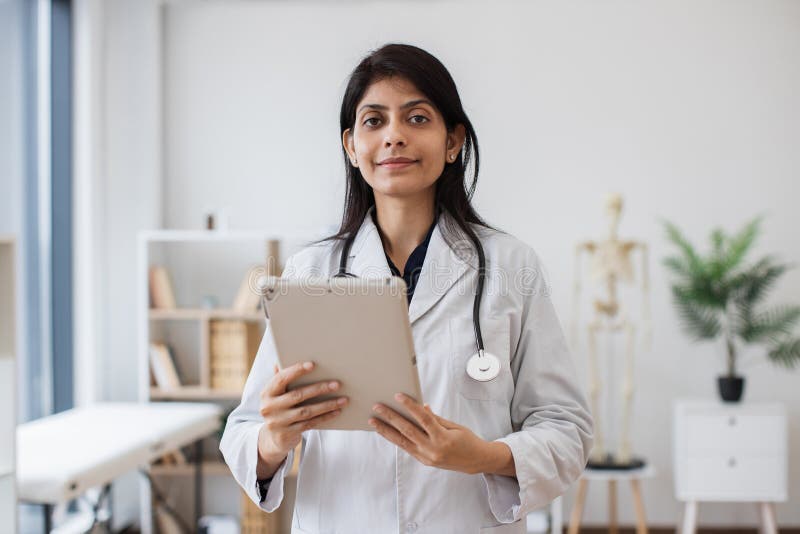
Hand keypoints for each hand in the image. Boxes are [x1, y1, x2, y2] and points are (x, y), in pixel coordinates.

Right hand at [257, 362, 348, 468]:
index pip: (281, 379)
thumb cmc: (279, 408)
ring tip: (343, 399)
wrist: (273, 438)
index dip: (296, 371)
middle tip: (337, 384)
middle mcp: (270, 407)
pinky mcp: (288, 434)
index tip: (312, 364)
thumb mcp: (276, 394)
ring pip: (307, 411)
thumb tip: (283, 359)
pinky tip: (336, 411)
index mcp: (267, 393)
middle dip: (319, 389)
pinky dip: (325, 417)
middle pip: (298, 395)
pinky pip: (310, 424)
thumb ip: (281, 377)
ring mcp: (278, 422)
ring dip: (327, 405)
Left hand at [369, 394, 512, 475]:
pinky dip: (395, 439)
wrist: (475, 461)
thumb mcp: (454, 426)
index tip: (398, 396)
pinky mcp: (424, 461)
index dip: (410, 406)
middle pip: (407, 431)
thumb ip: (435, 418)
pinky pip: (407, 448)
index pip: (423, 419)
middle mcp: (433, 450)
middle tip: (377, 407)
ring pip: (402, 442)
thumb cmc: (467, 440)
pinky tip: (386, 431)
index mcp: (443, 439)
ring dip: (386, 431)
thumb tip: (421, 407)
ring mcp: (427, 458)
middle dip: (390, 418)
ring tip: (374, 421)